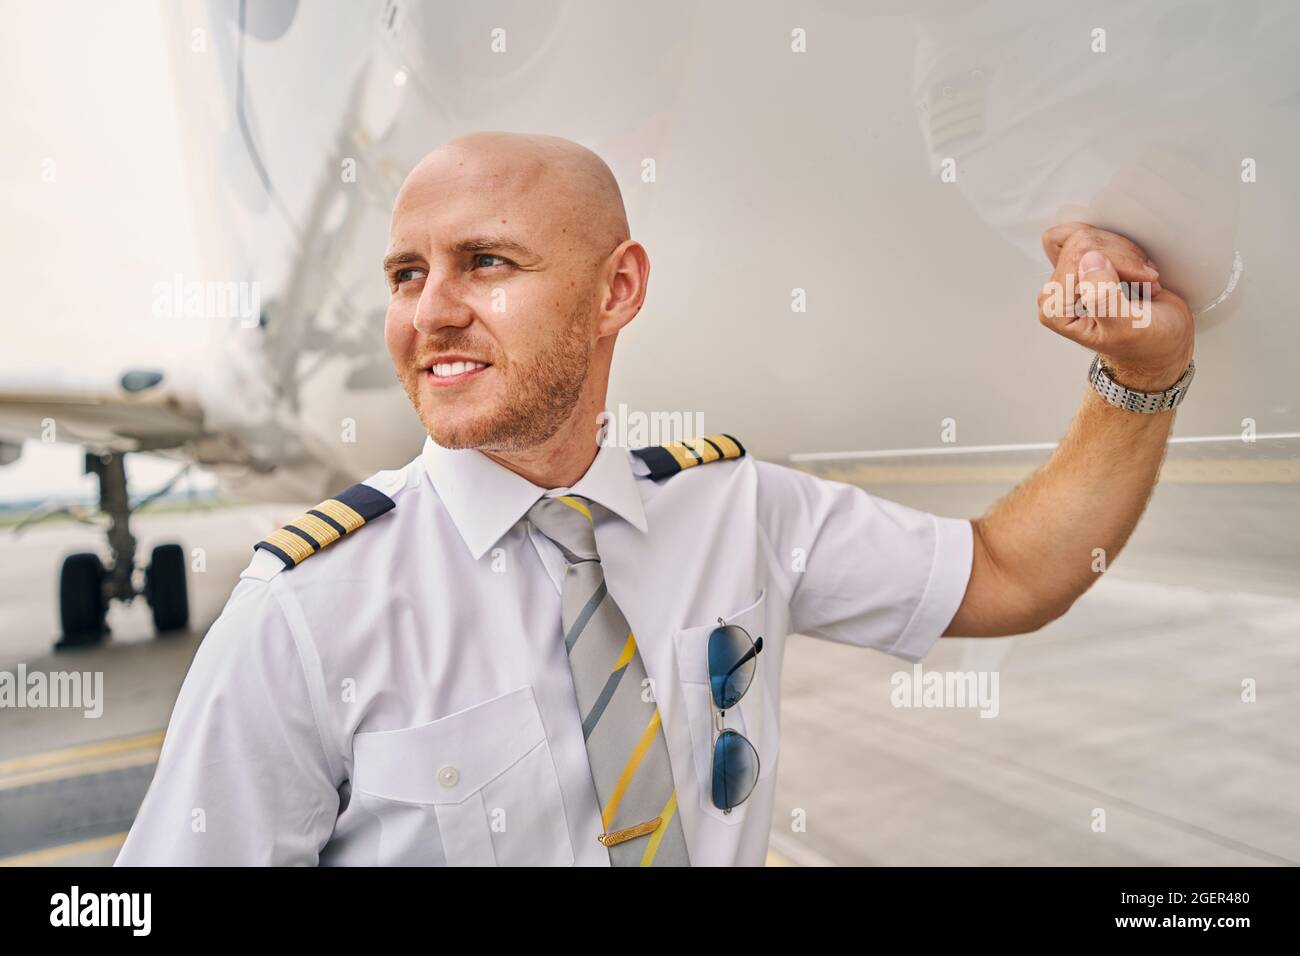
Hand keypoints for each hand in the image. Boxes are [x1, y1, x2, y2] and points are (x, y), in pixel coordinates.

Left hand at [1037, 223, 1194, 390]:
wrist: (1159, 346)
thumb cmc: (1145, 344)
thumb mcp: (1128, 327)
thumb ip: (1104, 297)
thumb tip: (1090, 261)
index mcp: (1056, 309)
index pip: (1076, 257)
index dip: (1118, 261)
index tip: (1144, 279)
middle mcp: (1056, 293)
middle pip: (1079, 241)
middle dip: (1121, 256)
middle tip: (1143, 281)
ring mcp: (1069, 278)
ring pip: (1087, 235)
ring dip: (1126, 254)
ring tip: (1141, 281)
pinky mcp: (1083, 268)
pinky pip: (1095, 238)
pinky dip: (1124, 251)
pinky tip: (1136, 274)